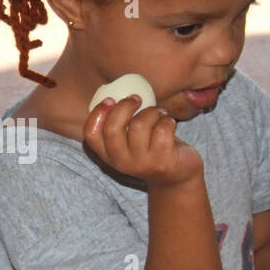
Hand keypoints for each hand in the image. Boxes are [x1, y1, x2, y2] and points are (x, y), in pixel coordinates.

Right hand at [83, 97, 202, 187]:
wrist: (177, 177)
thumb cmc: (151, 148)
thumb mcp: (130, 140)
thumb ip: (120, 123)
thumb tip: (117, 91)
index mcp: (108, 155)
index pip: (91, 134)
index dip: (98, 113)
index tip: (111, 100)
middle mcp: (121, 162)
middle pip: (112, 128)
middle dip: (125, 106)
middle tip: (137, 99)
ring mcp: (142, 163)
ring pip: (139, 125)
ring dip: (151, 112)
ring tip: (159, 113)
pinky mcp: (163, 161)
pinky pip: (162, 129)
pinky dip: (168, 120)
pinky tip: (170, 124)